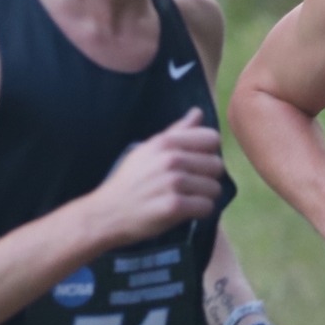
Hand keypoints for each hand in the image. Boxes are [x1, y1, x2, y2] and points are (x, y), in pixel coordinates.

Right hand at [80, 109, 224, 251]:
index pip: (212, 139)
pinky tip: (184, 210)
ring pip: (214, 188)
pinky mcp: (174, 206)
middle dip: (207, 177)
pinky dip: (199, 212)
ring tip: (185, 198)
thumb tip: (198, 112)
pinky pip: (207, 207)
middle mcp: (170, 159)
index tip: (193, 164)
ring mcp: (172, 183)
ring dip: (203, 196)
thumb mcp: (148, 149)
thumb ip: (176, 131)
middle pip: (217, 165)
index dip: (207, 152)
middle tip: (188, 185)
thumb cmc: (131, 180)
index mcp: (165, 142)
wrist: (108, 211)